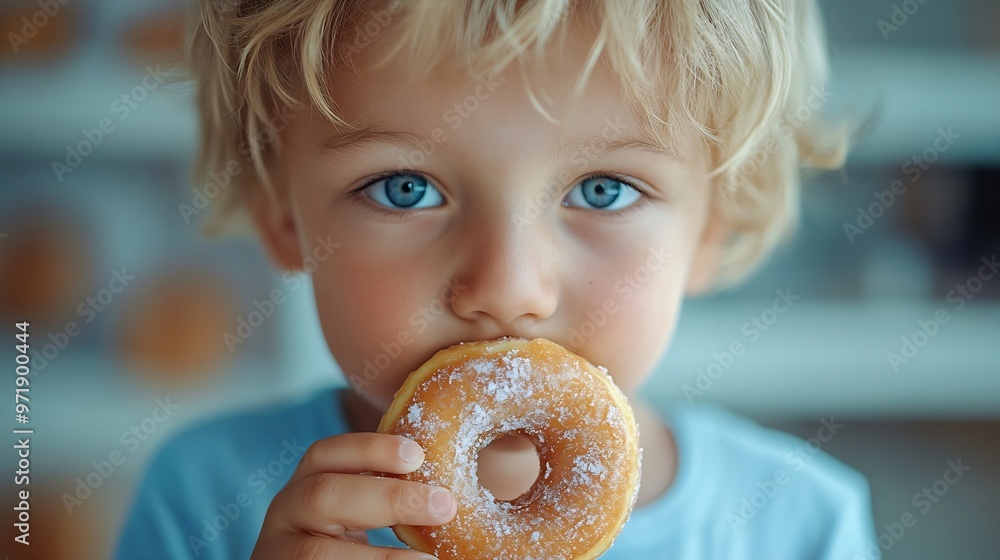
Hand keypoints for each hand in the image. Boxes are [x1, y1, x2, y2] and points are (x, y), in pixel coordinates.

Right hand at [250, 433, 454, 558]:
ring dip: (380, 557)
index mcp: (303, 486)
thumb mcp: (357, 513)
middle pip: (322, 495)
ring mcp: (280, 551)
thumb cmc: (349, 545)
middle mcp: (285, 515)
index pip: (324, 454)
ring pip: (314, 554)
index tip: (418, 455)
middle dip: (388, 498)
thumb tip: (452, 493)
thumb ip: (390, 495)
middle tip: (444, 507)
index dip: (369, 449)